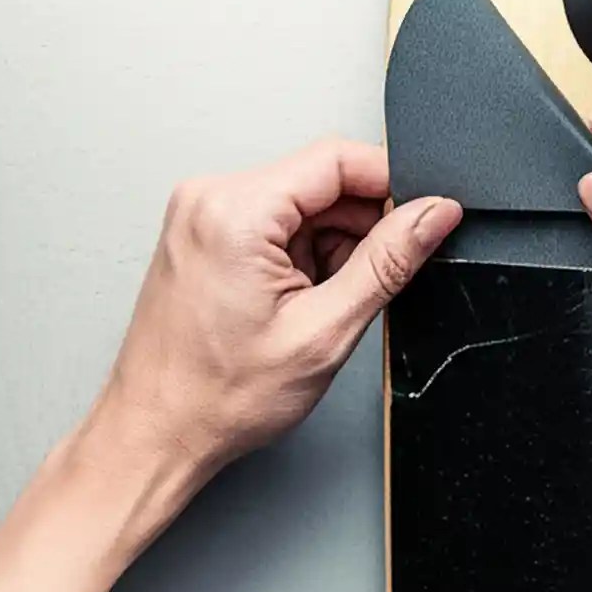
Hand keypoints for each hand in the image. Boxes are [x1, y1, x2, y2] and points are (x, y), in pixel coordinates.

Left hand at [0, 138, 460, 591]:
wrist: (157, 433)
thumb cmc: (217, 397)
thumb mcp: (326, 330)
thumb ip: (388, 261)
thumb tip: (434, 214)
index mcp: (235, 212)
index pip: (337, 158)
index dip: (393, 184)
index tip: (427, 214)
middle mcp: (211, 199)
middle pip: (323, 179)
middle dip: (363, 225)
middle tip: (369, 283)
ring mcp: (205, 213)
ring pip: (306, 203)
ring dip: (333, 245)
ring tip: (321, 303)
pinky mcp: (208, 231)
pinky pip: (281, 221)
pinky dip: (306, 255)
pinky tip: (299, 299)